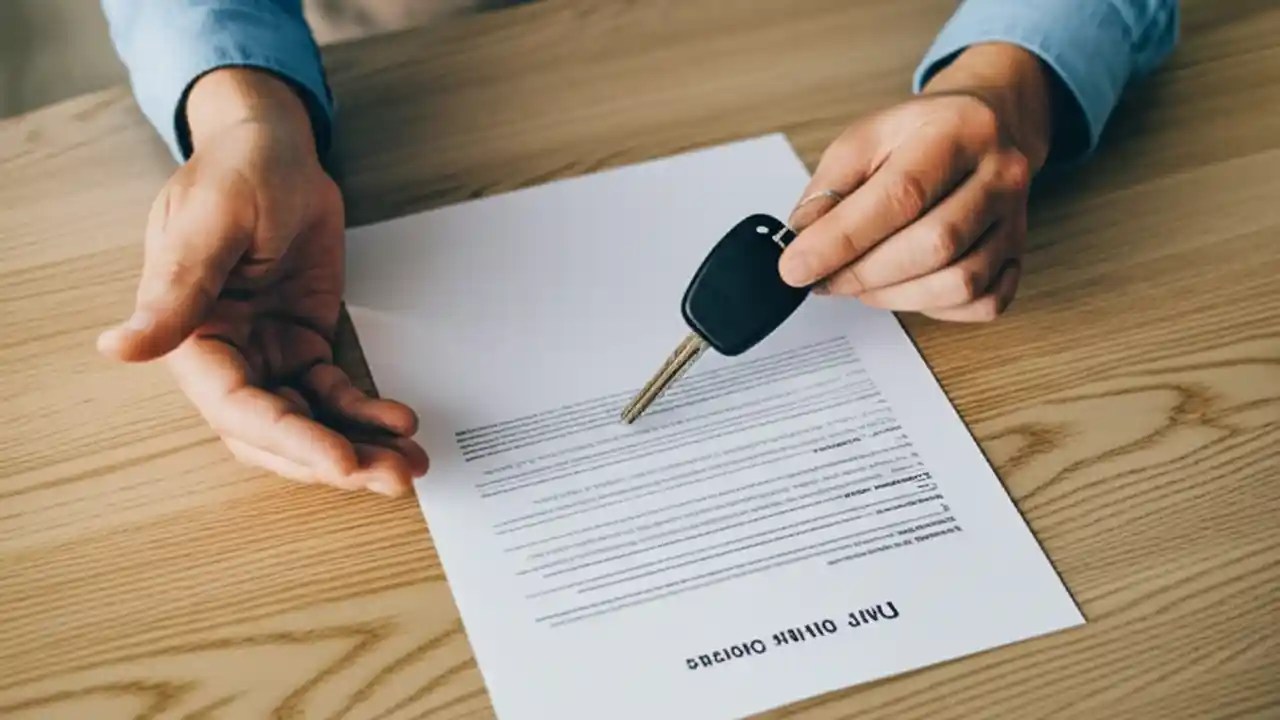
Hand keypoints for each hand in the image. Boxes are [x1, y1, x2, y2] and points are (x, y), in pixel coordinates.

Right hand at [98, 69, 427, 495]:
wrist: (278, 147)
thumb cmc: (237, 171)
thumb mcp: (210, 224)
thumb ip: (178, 291)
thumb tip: (121, 348)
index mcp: (191, 336)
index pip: (237, 408)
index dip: (289, 440)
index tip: (339, 461)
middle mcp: (228, 356)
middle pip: (276, 432)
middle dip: (333, 460)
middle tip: (390, 477)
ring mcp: (268, 355)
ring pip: (310, 423)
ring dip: (358, 449)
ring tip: (407, 466)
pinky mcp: (304, 345)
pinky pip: (335, 392)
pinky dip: (367, 413)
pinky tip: (400, 423)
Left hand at [780, 44, 1058, 321]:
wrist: (987, 126)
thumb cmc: (920, 135)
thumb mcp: (864, 139)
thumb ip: (829, 189)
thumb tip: (802, 241)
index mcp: (956, 130)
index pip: (900, 195)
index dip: (842, 240)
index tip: (796, 268)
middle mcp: (999, 173)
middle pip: (934, 244)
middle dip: (864, 273)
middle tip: (824, 279)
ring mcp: (1016, 218)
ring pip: (960, 282)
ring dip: (894, 295)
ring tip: (860, 281)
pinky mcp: (1019, 253)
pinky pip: (983, 302)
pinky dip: (934, 306)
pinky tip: (906, 286)